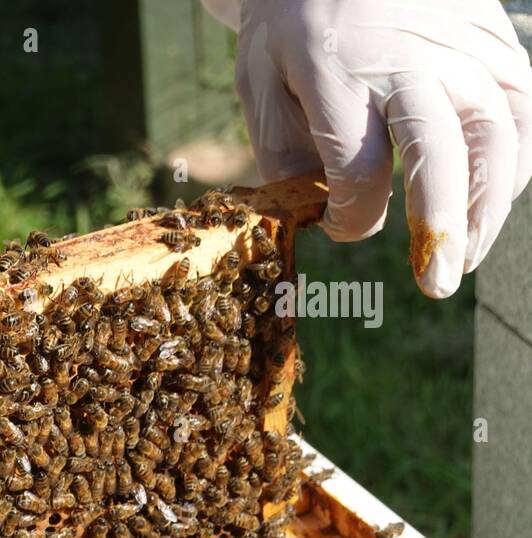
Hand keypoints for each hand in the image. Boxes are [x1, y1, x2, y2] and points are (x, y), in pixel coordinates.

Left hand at [206, 0, 531, 297]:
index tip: (339, 228)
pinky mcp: (497, 39)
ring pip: (498, 134)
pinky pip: (522, 107)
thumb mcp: (261, 84)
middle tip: (436, 282)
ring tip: (464, 257)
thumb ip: (284, 154)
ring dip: (489, 206)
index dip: (352, 214)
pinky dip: (517, 162)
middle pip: (440, 151)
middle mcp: (411, 58)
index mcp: (339, 70)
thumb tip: (317, 219)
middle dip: (440, 227)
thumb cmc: (292, 27)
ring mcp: (463, 46)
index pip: (358, 166)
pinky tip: (492, 204)